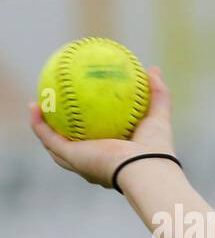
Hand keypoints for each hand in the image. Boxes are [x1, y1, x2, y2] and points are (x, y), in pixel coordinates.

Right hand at [29, 65, 177, 189]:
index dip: (90, 127)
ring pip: (54, 143)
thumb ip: (157, 95)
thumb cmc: (155, 148)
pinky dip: (38, 124)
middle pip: (73, 144)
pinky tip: (33, 106)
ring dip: (42, 126)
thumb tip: (153, 69)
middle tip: (57, 106)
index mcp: (115, 155)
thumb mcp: (158, 116)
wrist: (144, 167)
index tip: (85, 108)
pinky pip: (48, 138)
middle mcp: (95, 160)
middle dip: (62, 128)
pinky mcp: (70, 157)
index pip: (99, 141)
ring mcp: (81, 161)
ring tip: (37, 105)